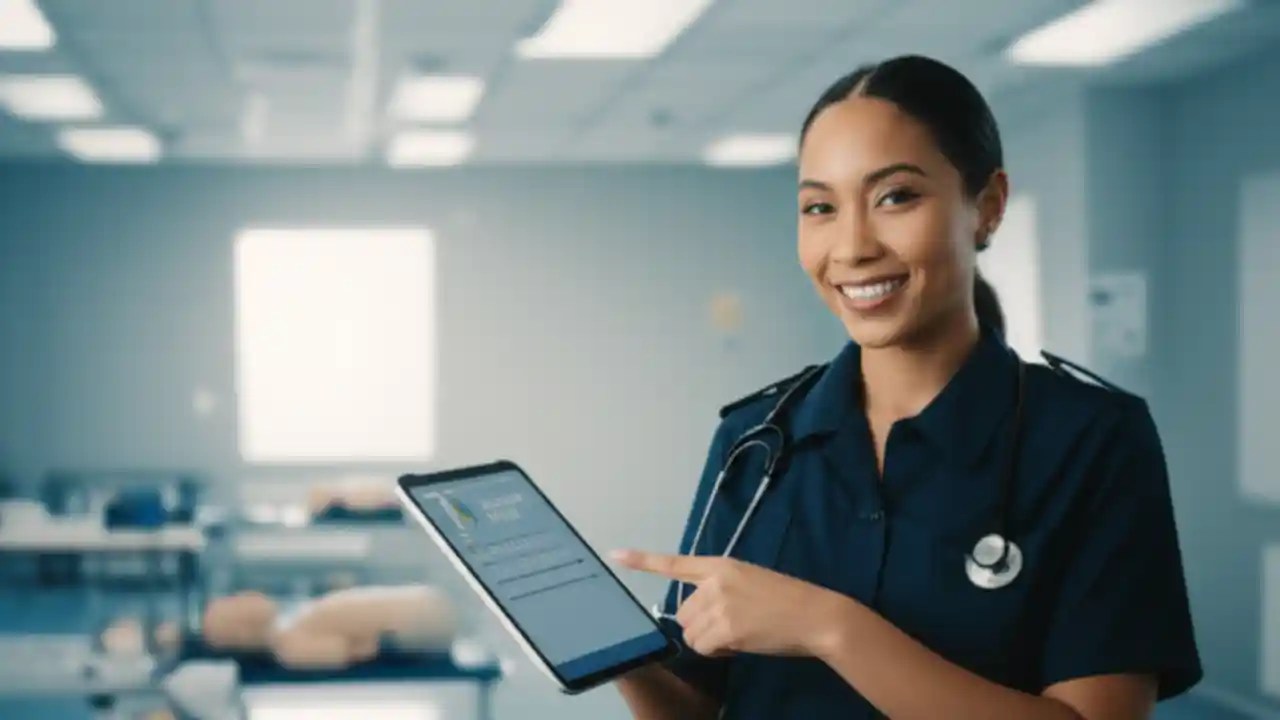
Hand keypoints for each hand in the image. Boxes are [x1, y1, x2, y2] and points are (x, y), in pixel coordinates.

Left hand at [611, 549, 852, 657]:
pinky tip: (742, 643)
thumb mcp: (749, 581)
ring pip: (692, 634)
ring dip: (710, 641)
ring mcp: (719, 604)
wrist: (816, 615)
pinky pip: (705, 648)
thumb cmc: (787, 600)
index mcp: (721, 564)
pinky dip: (720, 652)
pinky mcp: (726, 628)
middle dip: (701, 626)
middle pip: (683, 613)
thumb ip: (720, 590)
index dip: (642, 560)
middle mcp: (715, 581)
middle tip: (733, 626)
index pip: (674, 562)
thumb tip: (696, 615)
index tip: (614, 554)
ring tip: (741, 633)